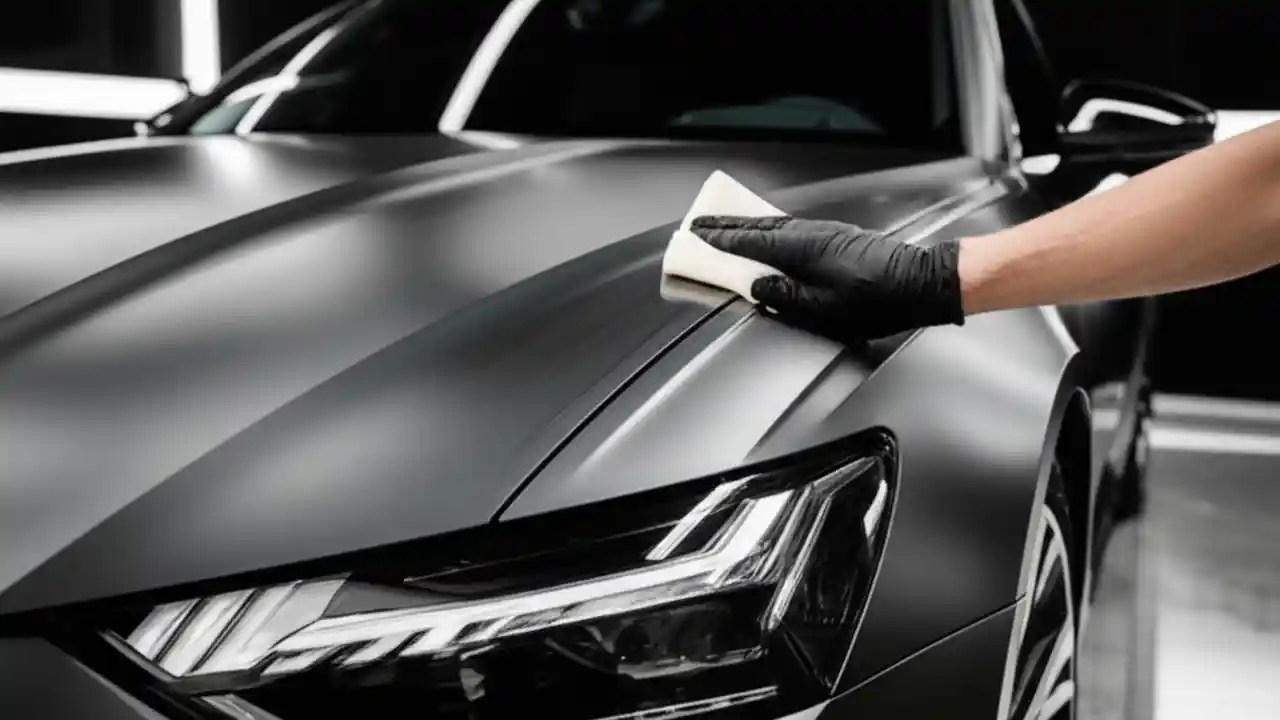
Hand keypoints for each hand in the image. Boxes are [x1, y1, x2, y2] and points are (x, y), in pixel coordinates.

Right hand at [691, 215, 964, 341]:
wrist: (921, 282)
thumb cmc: (878, 301)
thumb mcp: (825, 310)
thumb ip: (786, 298)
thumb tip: (758, 288)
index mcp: (804, 251)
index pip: (752, 242)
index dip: (722, 239)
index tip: (699, 233)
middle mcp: (812, 235)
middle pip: (760, 226)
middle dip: (728, 225)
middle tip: (701, 222)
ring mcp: (825, 233)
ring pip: (775, 225)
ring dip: (747, 225)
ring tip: (726, 227)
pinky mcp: (837, 237)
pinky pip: (791, 228)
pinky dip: (769, 229)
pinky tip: (767, 234)